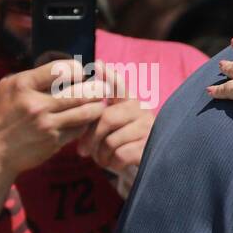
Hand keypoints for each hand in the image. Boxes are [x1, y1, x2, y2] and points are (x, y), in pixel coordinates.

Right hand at [0, 58, 115, 177]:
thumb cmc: (2, 115)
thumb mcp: (9, 88)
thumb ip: (33, 78)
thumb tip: (63, 68)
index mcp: (23, 85)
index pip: (60, 70)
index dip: (76, 69)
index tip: (80, 72)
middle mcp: (36, 104)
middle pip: (79, 93)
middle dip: (96, 88)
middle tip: (105, 87)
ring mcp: (47, 124)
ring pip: (84, 112)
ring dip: (97, 106)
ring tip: (102, 101)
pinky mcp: (54, 141)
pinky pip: (79, 129)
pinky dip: (87, 123)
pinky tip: (90, 118)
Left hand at [76, 64, 155, 193]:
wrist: (143, 166)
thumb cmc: (120, 143)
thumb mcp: (110, 126)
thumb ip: (98, 112)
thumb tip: (88, 90)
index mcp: (130, 102)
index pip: (120, 87)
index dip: (110, 77)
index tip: (99, 65)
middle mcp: (142, 112)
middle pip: (107, 119)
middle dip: (91, 137)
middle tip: (83, 151)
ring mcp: (148, 129)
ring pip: (112, 140)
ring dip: (101, 154)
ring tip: (100, 158)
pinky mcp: (149, 148)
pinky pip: (121, 154)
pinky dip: (112, 163)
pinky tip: (112, 164)